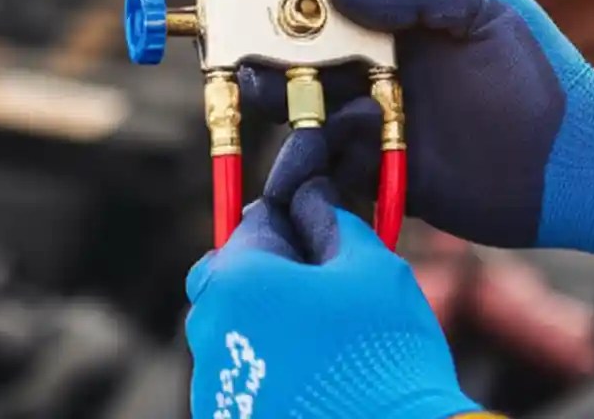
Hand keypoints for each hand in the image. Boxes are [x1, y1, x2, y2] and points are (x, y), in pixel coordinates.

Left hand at [186, 180, 479, 418]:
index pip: (253, 224)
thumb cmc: (385, 352)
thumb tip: (312, 197)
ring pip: (231, 328)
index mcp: (238, 278)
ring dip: (265, 321)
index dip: (290, 220)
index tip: (318, 227)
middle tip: (321, 284)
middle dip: (269, 272)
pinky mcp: (222, 416)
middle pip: (231, 277)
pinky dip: (266, 366)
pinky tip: (311, 374)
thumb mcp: (373, 268)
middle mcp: (207, 326)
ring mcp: (210, 379)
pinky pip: (237, 374)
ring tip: (323, 337)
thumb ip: (333, 221)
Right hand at [240, 0, 593, 260]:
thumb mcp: (486, 12)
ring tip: (271, 113)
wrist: (578, 162)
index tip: (259, 15)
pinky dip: (317, 165)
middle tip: (251, 72)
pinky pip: (339, 170)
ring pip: (316, 120)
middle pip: (312, 70)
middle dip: (277, 68)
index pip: (334, 18)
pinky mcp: (389, 175)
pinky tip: (305, 159)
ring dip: (290, 115)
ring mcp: (385, 128)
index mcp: (403, 34)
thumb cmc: (540, 76)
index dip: (294, 16)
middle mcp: (386, 78)